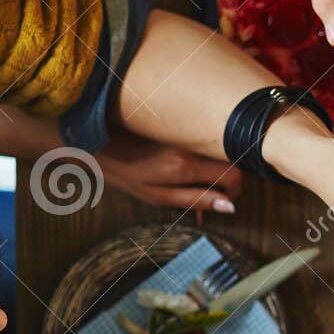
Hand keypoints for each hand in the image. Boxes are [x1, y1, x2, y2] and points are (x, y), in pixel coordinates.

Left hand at [95, 131, 240, 213]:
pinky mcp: (181, 125)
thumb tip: (229, 207)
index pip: (233, 175)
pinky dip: (206, 158)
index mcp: (185, 166)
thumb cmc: (125, 174)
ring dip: (219, 169)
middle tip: (214, 195)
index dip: (236, 191)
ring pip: (221, 152)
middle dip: (230, 181)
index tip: (224, 202)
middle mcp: (190, 146)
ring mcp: (187, 133)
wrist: (98, 141)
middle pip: (233, 162)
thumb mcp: (158, 196)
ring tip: (201, 183)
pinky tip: (191, 167)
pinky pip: (206, 142)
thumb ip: (196, 200)